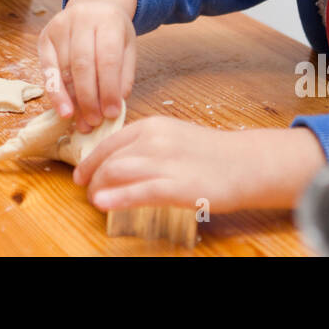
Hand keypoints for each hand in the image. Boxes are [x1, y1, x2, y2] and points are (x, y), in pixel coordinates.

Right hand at [37, 0, 134, 133]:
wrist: (94, 6)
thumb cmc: (113, 32)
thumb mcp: (127, 48)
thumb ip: (123, 75)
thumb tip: (114, 106)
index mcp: (108, 20)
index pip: (108, 58)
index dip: (109, 89)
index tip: (112, 113)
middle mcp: (81, 19)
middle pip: (82, 65)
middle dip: (88, 98)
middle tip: (94, 122)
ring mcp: (59, 27)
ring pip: (63, 69)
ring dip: (72, 100)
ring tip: (82, 123)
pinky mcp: (44, 37)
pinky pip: (47, 69)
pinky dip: (55, 93)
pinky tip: (64, 110)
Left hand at [74, 119, 326, 213]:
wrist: (246, 163)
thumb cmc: (211, 153)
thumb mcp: (174, 136)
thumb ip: (148, 144)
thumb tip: (121, 160)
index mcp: (152, 126)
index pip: (110, 142)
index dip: (90, 160)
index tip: (82, 173)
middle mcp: (154, 139)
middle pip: (109, 158)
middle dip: (92, 177)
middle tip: (87, 191)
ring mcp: (164, 162)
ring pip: (117, 172)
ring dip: (99, 188)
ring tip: (95, 199)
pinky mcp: (175, 185)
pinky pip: (137, 191)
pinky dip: (116, 197)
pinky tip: (102, 203)